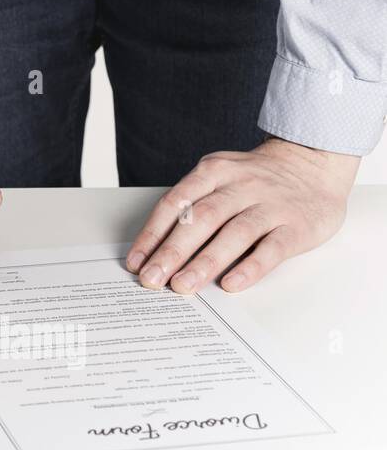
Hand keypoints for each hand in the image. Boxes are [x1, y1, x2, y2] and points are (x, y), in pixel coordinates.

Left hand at [126, 138, 358, 293]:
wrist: (313, 163)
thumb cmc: (256, 179)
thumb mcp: (219, 176)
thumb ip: (193, 204)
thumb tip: (157, 249)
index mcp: (213, 171)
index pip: (175, 203)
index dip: (152, 234)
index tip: (136, 262)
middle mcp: (240, 185)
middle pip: (200, 219)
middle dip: (172, 252)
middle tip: (152, 279)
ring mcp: (271, 204)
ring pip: (234, 233)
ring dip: (205, 262)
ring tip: (183, 286)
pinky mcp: (298, 225)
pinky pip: (272, 248)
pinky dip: (250, 267)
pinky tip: (231, 284)